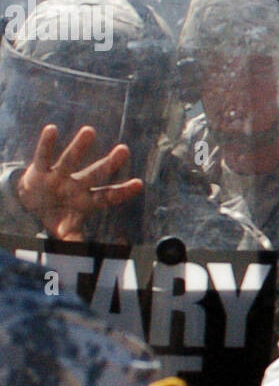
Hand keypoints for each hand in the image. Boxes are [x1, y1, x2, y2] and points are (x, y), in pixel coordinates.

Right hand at [16, 125, 142, 241]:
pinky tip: (51, 129)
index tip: (139, 184)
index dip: (122, 192)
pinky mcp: (40, 170)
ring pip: (71, 159)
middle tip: (124, 150)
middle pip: (95, 174)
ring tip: (90, 131)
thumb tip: (84, 255)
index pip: (108, 196)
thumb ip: (75, 240)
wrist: (32, 202)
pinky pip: (44, 156)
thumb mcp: (67, 229)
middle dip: (109, 164)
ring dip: (79, 146)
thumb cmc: (58, 214)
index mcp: (86, 200)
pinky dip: (46, 144)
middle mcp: (76, 184)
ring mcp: (59, 175)